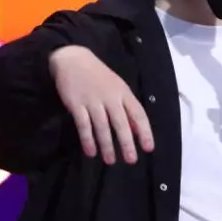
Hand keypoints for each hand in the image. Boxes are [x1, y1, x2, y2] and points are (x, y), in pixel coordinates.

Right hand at [49, 45, 153, 164]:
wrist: (73, 60)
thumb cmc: (98, 76)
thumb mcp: (118, 88)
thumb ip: (127, 108)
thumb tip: (137, 130)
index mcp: (123, 93)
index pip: (138, 114)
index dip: (144, 132)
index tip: (148, 148)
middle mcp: (110, 98)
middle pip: (121, 123)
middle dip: (127, 143)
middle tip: (131, 160)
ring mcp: (93, 101)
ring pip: (102, 126)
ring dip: (107, 145)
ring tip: (110, 160)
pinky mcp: (76, 104)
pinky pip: (83, 125)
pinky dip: (87, 140)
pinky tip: (91, 152)